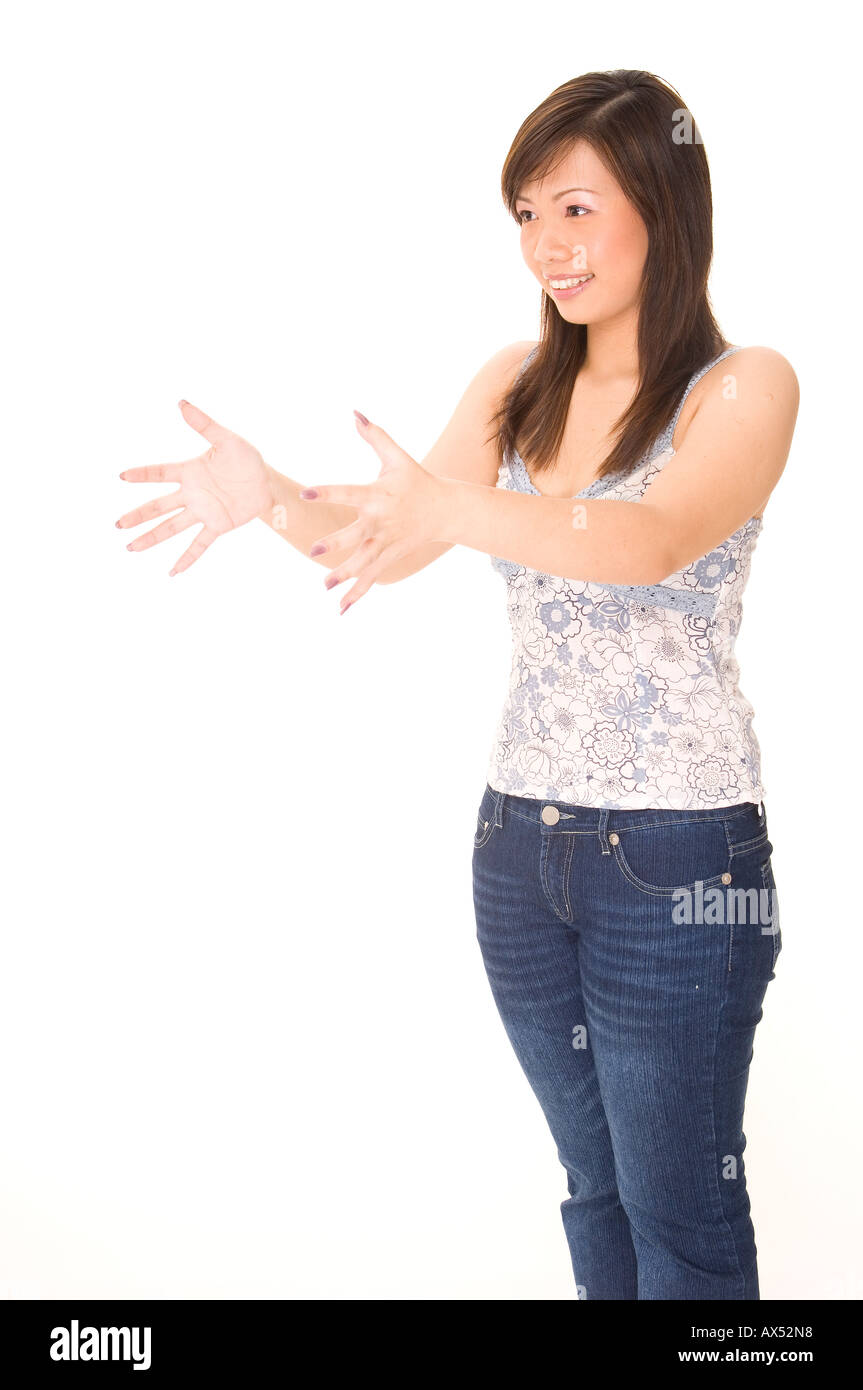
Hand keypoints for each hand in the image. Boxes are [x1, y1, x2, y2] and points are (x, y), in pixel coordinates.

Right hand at [116, 400, 273, 575]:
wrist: (267, 483)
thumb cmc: (246, 459)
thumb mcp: (227, 439)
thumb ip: (204, 424)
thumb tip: (181, 402)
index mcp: (190, 471)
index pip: (160, 473)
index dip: (142, 474)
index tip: (121, 476)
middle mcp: (191, 494)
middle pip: (158, 506)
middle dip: (138, 516)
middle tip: (117, 525)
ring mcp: (202, 512)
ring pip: (172, 527)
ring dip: (152, 538)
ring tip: (131, 548)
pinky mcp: (217, 526)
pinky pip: (199, 544)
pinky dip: (187, 558)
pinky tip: (172, 572)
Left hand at [302, 411, 446, 611]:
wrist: (445, 510)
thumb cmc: (415, 480)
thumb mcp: (397, 456)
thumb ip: (374, 435)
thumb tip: (354, 412)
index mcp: (377, 495)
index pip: (347, 493)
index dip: (326, 492)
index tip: (305, 493)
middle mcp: (380, 521)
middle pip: (355, 534)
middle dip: (336, 543)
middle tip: (313, 550)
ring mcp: (385, 542)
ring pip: (363, 561)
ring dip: (344, 575)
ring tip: (324, 586)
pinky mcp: (390, 557)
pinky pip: (371, 577)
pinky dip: (358, 593)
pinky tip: (341, 609)